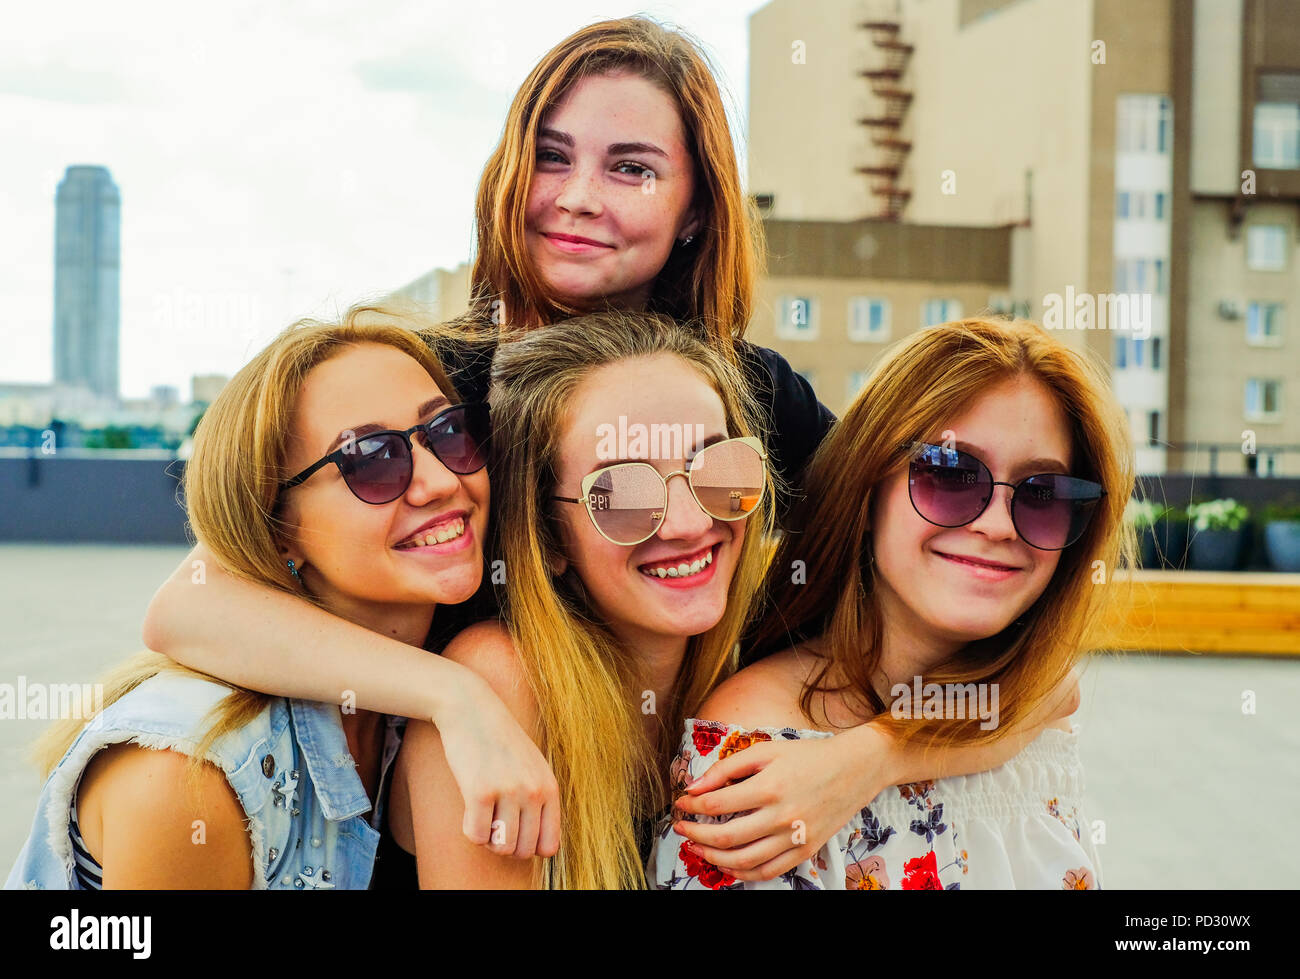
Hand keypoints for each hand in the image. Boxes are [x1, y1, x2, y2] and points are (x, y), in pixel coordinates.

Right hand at [433, 671, 560, 859]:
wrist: (471, 709)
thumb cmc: (500, 741)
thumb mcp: (532, 766)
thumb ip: (539, 800)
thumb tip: (540, 847)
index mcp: (550, 788)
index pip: (549, 846)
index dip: (529, 847)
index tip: (515, 833)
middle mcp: (534, 791)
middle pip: (523, 851)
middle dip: (506, 845)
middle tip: (494, 824)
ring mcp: (509, 791)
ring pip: (501, 848)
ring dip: (488, 840)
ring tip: (483, 817)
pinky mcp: (480, 791)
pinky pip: (476, 837)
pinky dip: (470, 830)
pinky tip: (469, 810)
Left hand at [671, 726, 892, 880]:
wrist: (855, 769)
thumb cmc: (808, 756)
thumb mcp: (766, 750)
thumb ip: (727, 768)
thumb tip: (695, 787)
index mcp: (769, 787)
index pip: (716, 804)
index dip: (692, 806)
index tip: (681, 802)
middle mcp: (781, 817)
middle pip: (725, 837)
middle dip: (695, 835)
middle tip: (681, 828)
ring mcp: (794, 838)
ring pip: (743, 860)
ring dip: (713, 858)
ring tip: (697, 849)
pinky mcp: (805, 852)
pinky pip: (767, 872)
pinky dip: (742, 873)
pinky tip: (726, 865)